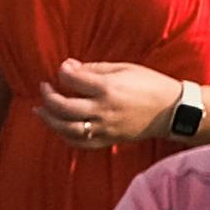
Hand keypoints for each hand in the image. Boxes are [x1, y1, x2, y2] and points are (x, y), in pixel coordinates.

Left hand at [38, 58, 175, 154]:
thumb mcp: (124, 68)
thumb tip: (69, 67)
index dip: (63, 71)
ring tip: (39, 110)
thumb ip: (94, 68)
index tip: (63, 68)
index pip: (72, 80)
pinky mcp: (108, 140)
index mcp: (107, 88)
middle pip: (63, 106)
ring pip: (66, 128)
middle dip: (48, 96)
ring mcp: (104, 128)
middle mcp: (103, 110)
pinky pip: (80, 142)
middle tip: (43, 87)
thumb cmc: (149, 84)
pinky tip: (58, 127)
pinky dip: (65, 135)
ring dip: (49, 119)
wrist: (171, 110)